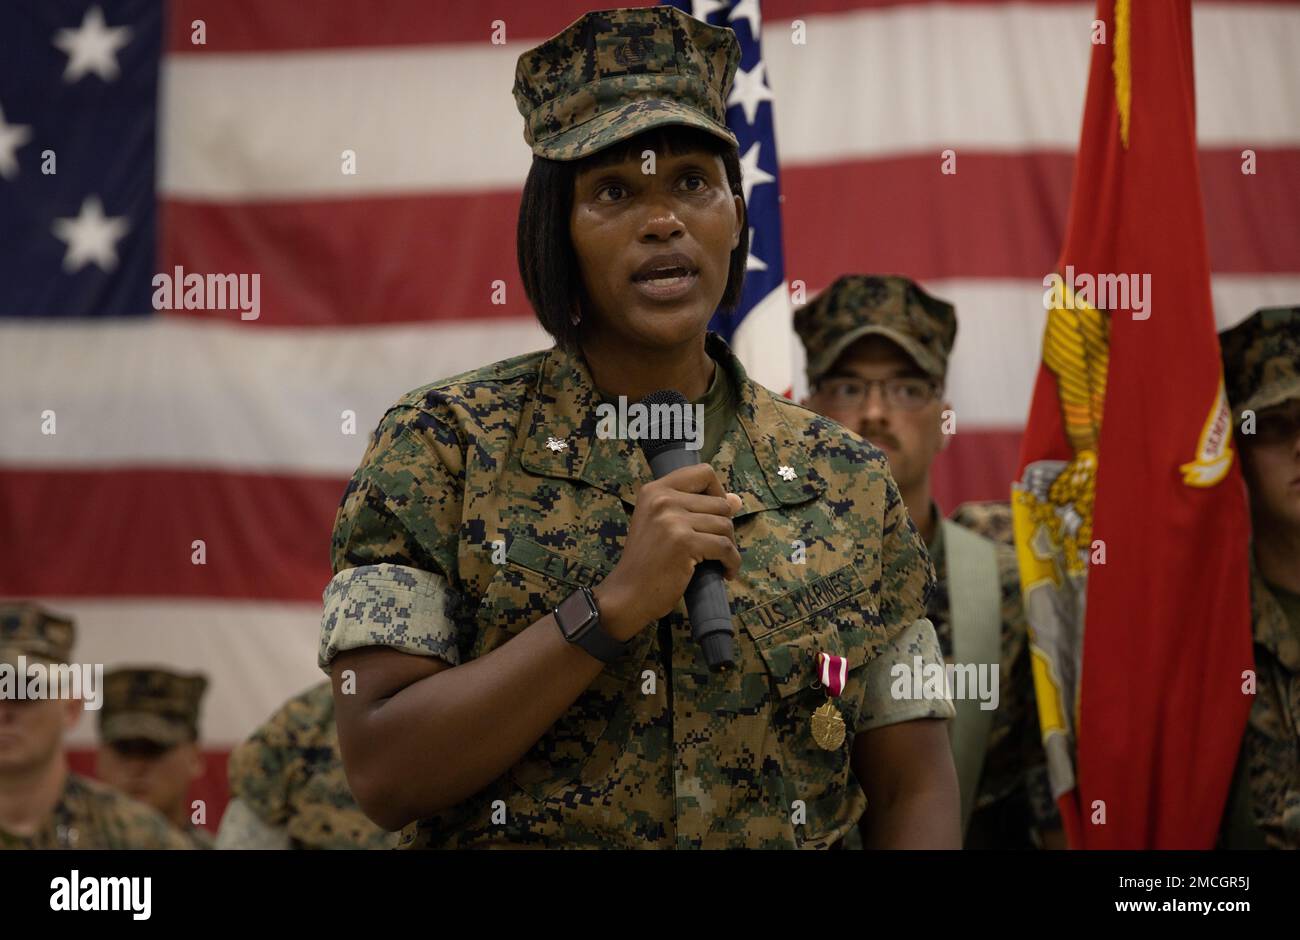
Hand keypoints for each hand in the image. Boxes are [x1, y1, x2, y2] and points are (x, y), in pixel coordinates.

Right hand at [593, 464, 742, 641]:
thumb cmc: (647, 563)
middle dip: (725, 527)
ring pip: (725, 525)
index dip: (717, 491)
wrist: (628, 594)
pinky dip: (732, 562)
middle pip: (720, 503)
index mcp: (654, 491)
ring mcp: (672, 520)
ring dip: (729, 546)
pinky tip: (726, 572)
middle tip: (716, 547)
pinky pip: (725, 547)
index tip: (716, 513)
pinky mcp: (684, 542)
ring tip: (719, 561)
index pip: (703, 473)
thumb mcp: (664, 526)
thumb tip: (736, 500)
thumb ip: (697, 509)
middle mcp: (662, 499)